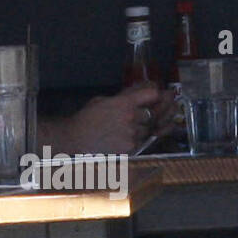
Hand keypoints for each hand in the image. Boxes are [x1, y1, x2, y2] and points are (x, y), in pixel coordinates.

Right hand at [63, 84, 177, 155]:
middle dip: (159, 110)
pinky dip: (142, 139)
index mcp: (124, 102)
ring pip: (150, 128)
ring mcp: (132, 134)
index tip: (159, 96)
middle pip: (156, 112)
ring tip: (140, 126)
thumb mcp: (104, 100)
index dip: (158, 95)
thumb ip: (125, 96)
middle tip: (162, 107)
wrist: (75, 139)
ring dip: (149, 126)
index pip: (153, 94)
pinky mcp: (130, 148)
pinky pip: (143, 141)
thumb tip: (144, 89)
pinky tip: (134, 136)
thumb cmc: (87, 118)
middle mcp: (131, 117)